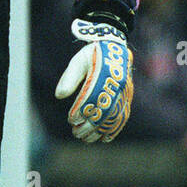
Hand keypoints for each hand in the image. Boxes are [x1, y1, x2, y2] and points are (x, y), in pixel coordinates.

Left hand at [55, 18, 133, 142]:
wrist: (115, 48)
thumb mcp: (78, 61)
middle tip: (75, 132)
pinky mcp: (127, 98)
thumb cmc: (93, 55)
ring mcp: (124, 93)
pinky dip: (114, 129)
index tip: (72, 119)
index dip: (82, 111)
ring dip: (99, 131)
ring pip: (113, 117)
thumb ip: (69, 77)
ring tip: (85, 138)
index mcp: (104, 74)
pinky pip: (123, 117)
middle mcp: (117, 85)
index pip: (92, 98)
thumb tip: (59, 95)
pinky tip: (104, 138)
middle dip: (89, 125)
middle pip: (103, 111)